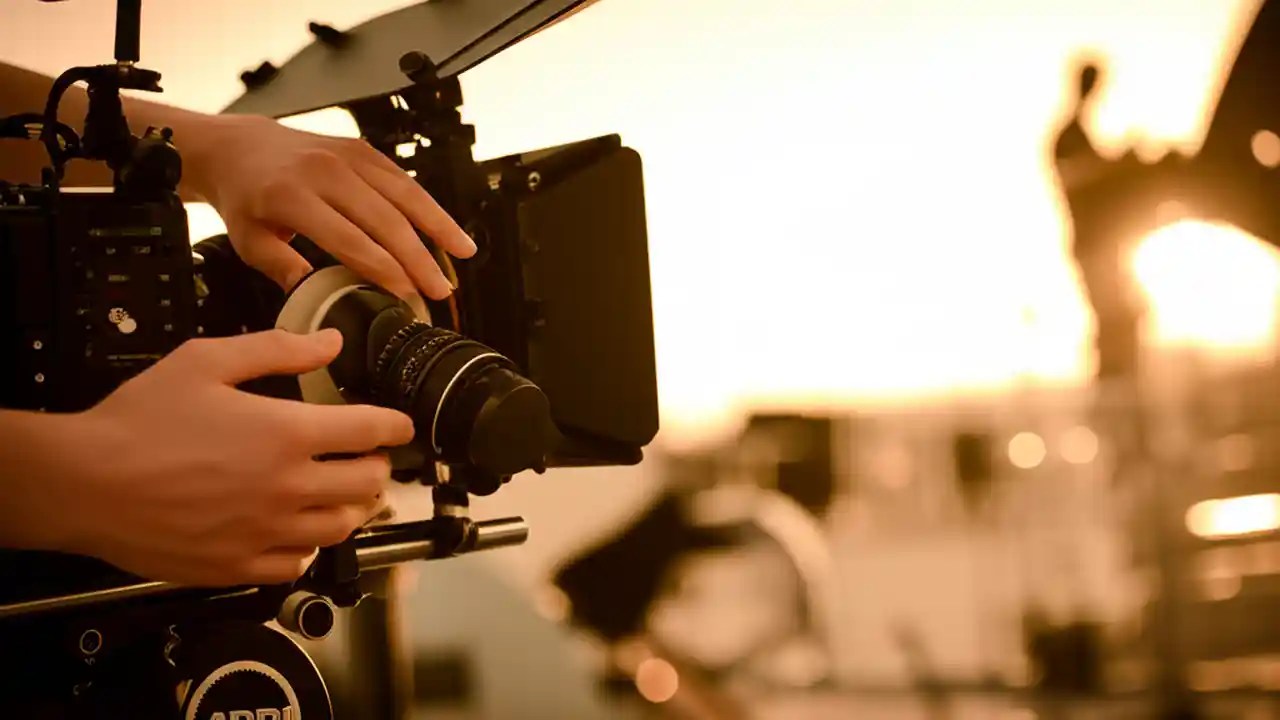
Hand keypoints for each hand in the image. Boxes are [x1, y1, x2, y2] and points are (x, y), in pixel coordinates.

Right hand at [53, 329, 413, 586]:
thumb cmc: (140, 422)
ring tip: (339, 493)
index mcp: (287, 434)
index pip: (371, 431)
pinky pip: (298, 565)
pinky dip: (307, 547)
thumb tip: (330, 343)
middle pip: (369, 484)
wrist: (86, 482)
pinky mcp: (239, 565)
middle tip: (367, 457)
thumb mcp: (207, 361)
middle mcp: (287, 488)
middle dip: (378, 466)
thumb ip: (278, 349)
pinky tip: (295, 530)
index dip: (396, 425)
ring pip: (341, 528)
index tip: (400, 425)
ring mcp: (266, 532)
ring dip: (350, 508)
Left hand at [183, 114, 476, 299]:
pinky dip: (429, 205)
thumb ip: (286, 271)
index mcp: (291, 196)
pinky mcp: (362, 149)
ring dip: (438, 227)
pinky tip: (446, 228)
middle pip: (385, 220)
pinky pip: (402, 180)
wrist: (239, 147)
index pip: (349, 240)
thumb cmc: (246, 198)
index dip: (383, 271)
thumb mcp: (251, 242)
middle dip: (419, 259)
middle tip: (439, 290)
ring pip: (404, 195)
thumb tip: (322, 302)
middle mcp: (324, 171)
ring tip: (463, 255)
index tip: (406, 297)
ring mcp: (347, 156)